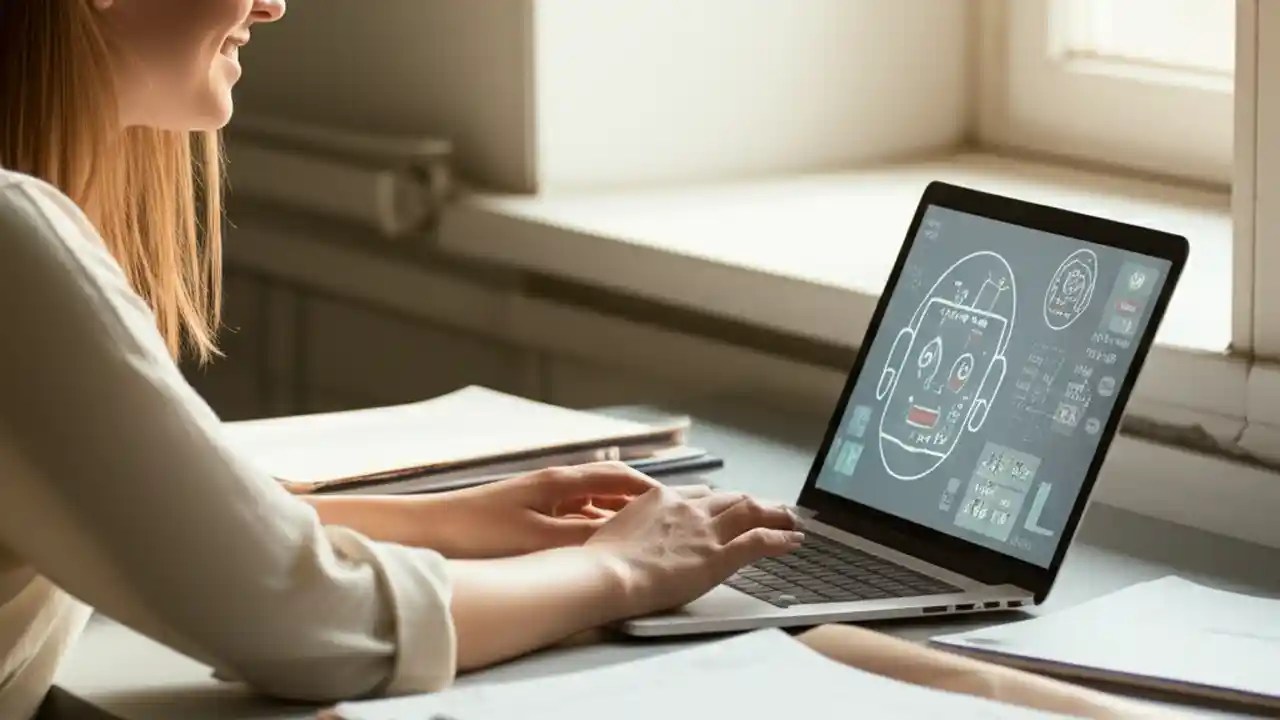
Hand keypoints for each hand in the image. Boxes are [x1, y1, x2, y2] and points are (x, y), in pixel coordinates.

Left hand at [420, 461, 661, 557]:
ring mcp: (541, 496)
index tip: (678, 507)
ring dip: (618, 515)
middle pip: (610, 487)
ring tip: (643, 535)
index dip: (652, 492)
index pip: (621, 478)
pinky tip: (599, 544)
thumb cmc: (481, 531)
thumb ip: (584, 535)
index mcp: (561, 481)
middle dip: (641, 502)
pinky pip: (574, 514)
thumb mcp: (540, 538)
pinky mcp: (528, 512)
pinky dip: (594, 525)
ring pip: (593, 502)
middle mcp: (555, 482)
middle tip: (670, 520)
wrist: (431, 528)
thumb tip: (625, 533)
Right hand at [584, 485, 802, 616]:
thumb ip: (631, 529)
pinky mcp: (719, 555)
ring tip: (791, 518)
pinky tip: (794, 540)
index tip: (728, 504)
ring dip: (774, 513)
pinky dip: (781, 537)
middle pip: (730, 498)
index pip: (698, 494)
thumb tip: (628, 538)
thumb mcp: (612, 532)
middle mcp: (688, 508)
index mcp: (660, 499)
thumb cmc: (600, 561)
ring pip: (751, 512)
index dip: (718, 500)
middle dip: (752, 502)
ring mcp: (706, 530)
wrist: (608, 573)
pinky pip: (759, 540)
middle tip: (769, 507)